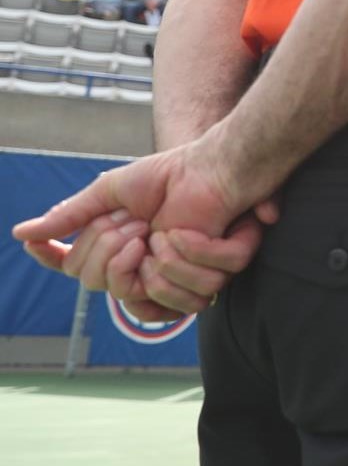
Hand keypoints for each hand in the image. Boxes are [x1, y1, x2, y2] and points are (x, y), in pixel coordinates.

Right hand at [13, 138, 265, 312]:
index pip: (75, 268)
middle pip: (95, 282)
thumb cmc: (165, 177)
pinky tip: (183, 236)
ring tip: (158, 229)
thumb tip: (21, 233)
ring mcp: (170, 278)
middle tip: (135, 219)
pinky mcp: (206, 278)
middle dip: (107, 245)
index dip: (54, 258)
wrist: (207, 169)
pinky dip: (179, 258)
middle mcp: (138, 269)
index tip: (38, 245)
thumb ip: (71, 215)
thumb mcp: (110, 192)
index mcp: (114, 248)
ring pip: (131, 296)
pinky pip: (178, 294)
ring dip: (140, 257)